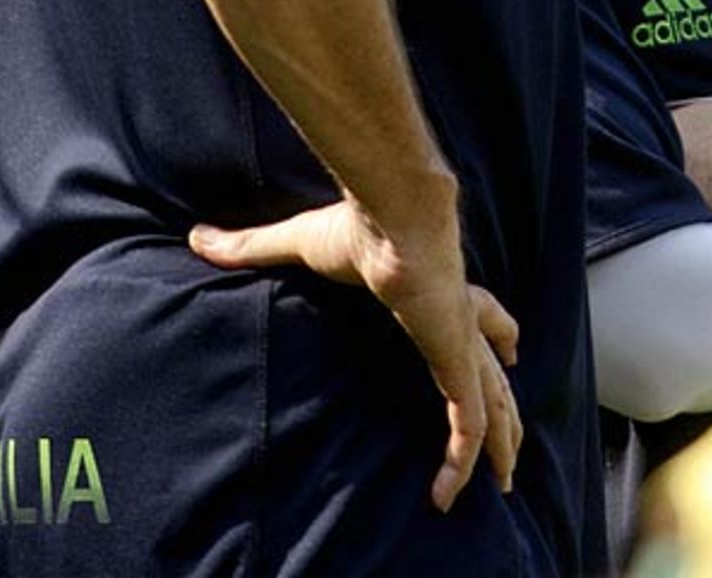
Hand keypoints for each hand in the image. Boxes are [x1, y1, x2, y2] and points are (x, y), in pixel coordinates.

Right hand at [189, 198, 521, 510]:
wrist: (394, 216)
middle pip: (496, 366)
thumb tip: (198, 237)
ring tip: (504, 482)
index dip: (492, 328)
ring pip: (495, 404)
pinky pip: (469, 428)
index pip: (475, 311)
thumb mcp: (299, 242)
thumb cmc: (356, 225)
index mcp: (436, 288)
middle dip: (506, 398)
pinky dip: (462, 463)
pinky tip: (446, 497)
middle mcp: (458, 317)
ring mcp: (461, 343)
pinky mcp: (455, 364)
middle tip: (513, 434)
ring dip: (503, 444)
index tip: (508, 346)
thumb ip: (253, 247)